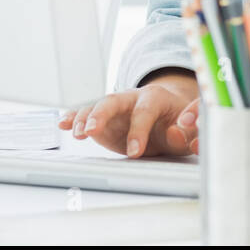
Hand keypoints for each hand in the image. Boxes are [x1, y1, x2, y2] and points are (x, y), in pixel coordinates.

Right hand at [58, 72, 199, 157]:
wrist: (169, 112)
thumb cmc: (178, 120)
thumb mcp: (187, 128)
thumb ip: (184, 133)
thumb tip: (177, 134)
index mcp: (155, 97)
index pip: (145, 111)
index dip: (139, 131)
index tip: (135, 152)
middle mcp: (132, 97)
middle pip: (114, 100)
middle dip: (101, 114)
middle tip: (92, 130)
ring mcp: (116, 106)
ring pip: (97, 106)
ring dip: (84, 118)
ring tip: (76, 132)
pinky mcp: (104, 117)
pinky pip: (87, 114)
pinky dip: (74, 117)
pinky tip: (62, 123)